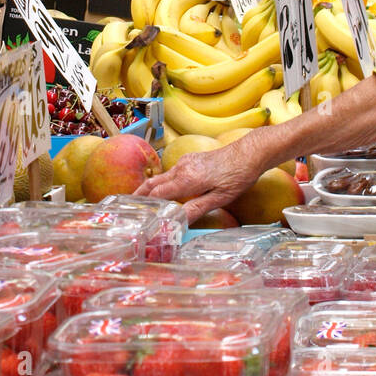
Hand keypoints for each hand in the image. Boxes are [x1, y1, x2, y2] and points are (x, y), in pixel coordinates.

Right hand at [135, 141, 265, 223]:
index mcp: (187, 180)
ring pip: (160, 177)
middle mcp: (181, 168)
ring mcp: (185, 162)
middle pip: (152, 184)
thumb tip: (178, 222)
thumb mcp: (220, 198)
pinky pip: (170, 173)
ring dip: (149, 190)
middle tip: (126, 209)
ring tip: (140, 203)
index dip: (145, 206)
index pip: (157, 195)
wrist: (249, 153)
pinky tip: (163, 193)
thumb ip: (197, 209)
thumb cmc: (238, 176)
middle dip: (138, 196)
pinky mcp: (190, 160)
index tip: (135, 217)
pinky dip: (161, 184)